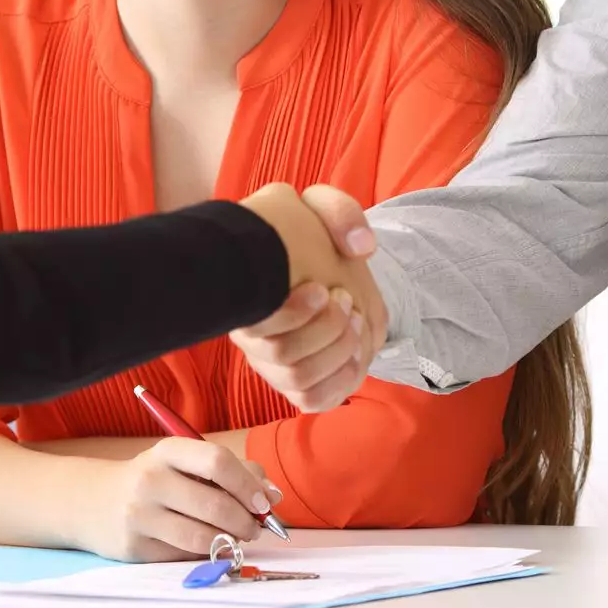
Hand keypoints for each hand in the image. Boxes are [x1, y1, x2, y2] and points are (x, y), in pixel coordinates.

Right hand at [75, 437, 282, 562]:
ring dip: (229, 542)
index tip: (265, 502)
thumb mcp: (184, 463)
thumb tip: (273, 496)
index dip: (248, 484)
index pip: (217, 462)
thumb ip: (232, 471)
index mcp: (167, 451)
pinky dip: (204, 554)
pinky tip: (206, 546)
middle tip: (256, 528)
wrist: (91, 502)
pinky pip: (184, 557)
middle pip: (215, 505)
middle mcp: (150, 480)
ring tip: (235, 538)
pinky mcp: (135, 548)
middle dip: (246, 521)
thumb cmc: (154, 481)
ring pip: (202, 538)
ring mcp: (139, 516)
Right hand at [234, 183, 383, 411]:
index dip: (295, 313)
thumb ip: (338, 211)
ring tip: (355, 321)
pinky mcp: (297, 385)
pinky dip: (340, 380)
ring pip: (299, 381)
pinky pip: (313, 400)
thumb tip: (361, 249)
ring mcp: (272, 365)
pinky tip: (354, 352)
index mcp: (246, 297)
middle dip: (326, 329)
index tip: (322, 288)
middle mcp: (252, 338)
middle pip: (282, 357)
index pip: (257, 325)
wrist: (321, 263)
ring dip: (338, 351)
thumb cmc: (306, 235)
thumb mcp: (317, 207)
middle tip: (345, 300)